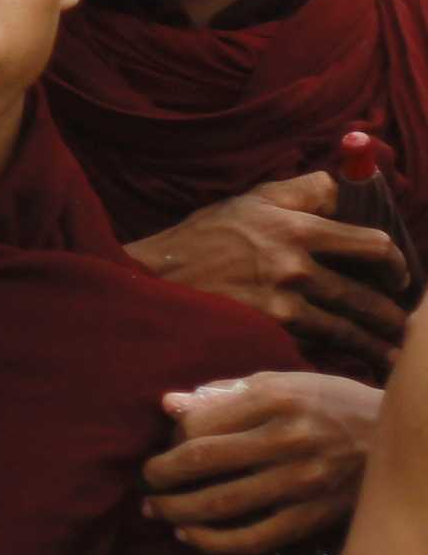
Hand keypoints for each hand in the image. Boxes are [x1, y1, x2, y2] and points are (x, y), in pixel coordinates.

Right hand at [126, 173, 408, 373]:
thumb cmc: (204, 238)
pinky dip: (344, 358)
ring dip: (378, 344)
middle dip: (393, 314)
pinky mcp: (270, 331)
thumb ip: (302, 192)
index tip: (400, 277)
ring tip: (391, 353)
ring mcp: (283, 301)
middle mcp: (295, 263)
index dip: (397, 264)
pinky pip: (322, 348)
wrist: (154, 277)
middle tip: (400, 323)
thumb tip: (347, 189)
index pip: (373, 245)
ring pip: (352, 329)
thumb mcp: (251, 200)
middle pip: (370, 296)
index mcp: (296, 225)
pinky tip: (356, 365)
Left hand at [144, 370, 380, 554]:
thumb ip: (224, 393)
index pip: (200, 423)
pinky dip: (214, 543)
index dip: (171, 439)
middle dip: (161, 475)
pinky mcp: (315, 516)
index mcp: (275, 399)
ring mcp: (301, 482)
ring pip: (221, 503)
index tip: (164, 445)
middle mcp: (287, 439)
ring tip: (155, 511)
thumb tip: (168, 404)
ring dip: (177, 511)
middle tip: (145, 482)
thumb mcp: (284, 382)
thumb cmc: (334, 404)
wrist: (406, 441)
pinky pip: (254, 538)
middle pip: (202, 461)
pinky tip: (191, 538)